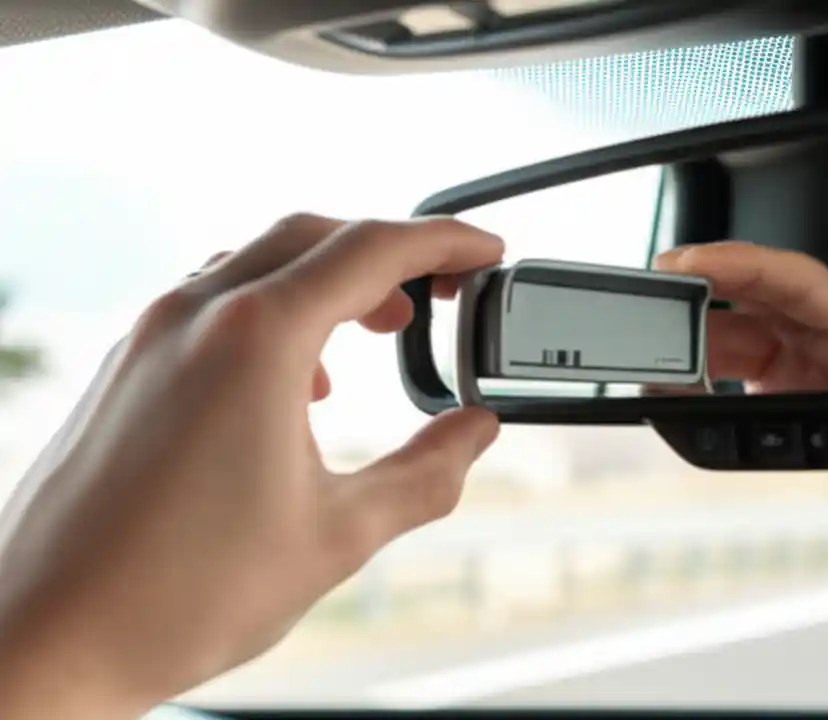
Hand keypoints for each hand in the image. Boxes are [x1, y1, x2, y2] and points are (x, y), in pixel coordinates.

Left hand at [0, 215, 502, 718]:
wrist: (44, 640)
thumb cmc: (177, 595)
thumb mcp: (337, 535)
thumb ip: (426, 474)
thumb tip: (474, 433)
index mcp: (255, 339)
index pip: (372, 250)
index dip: (445, 243)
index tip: (485, 253)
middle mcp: (193, 317)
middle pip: (314, 236)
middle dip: (391, 253)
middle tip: (445, 290)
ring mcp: (148, 338)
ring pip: (258, 262)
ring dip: (329, 278)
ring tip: (380, 329)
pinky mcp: (124, 369)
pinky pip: (213, 301)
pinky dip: (275, 310)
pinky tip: (300, 379)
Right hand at [655, 241, 827, 392]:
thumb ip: (821, 417)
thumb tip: (736, 407)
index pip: (798, 277)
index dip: (741, 264)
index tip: (691, 262)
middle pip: (758, 295)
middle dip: (704, 289)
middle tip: (653, 293)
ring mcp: (812, 354)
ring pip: (739, 331)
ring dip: (694, 341)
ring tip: (654, 354)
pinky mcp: (791, 382)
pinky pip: (736, 366)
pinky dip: (700, 374)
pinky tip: (675, 384)